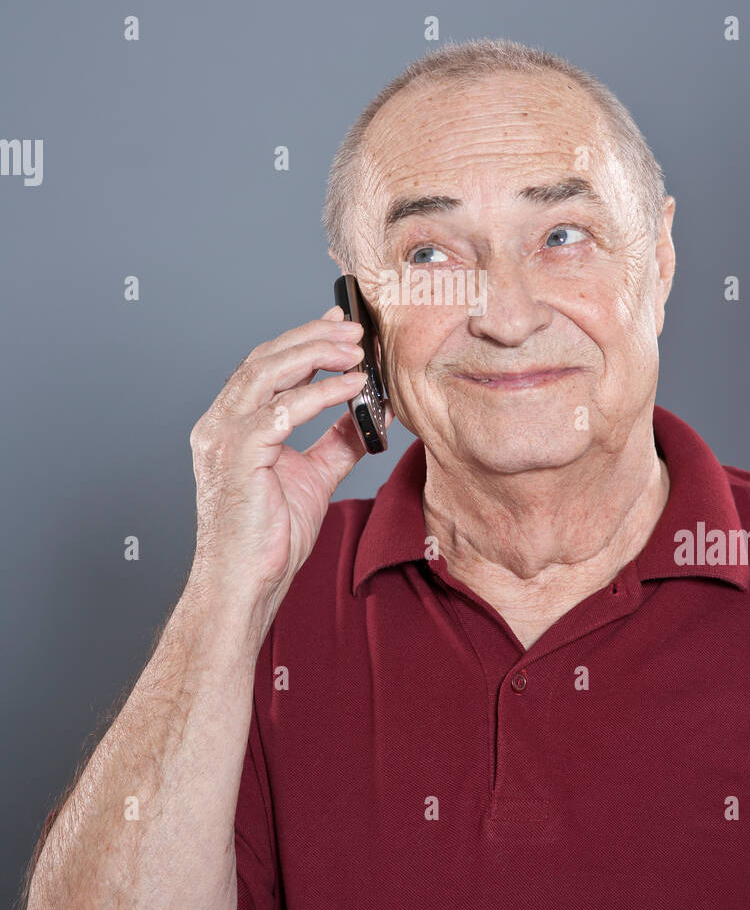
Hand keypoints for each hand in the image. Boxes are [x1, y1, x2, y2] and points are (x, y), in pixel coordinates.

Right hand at [188, 305, 392, 630]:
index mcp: (231, 425)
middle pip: (265, 358)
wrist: (246, 585)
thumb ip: (337, 442)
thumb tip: (370, 413)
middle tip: (357, 331)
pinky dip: (321, 393)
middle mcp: (218, 423)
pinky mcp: (235, 454)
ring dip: (317, 354)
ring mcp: (222, 436)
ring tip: (357, 350)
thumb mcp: (314, 476)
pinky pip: (283, 410)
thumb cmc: (269, 539)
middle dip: (314, 337)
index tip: (341, 323)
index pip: (265, 365)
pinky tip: (352, 388)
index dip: (304, 338)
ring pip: (267, 372)